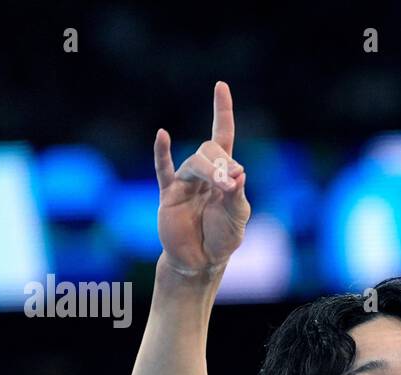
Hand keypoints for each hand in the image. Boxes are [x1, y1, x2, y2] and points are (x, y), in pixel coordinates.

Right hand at [153, 81, 250, 272]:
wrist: (201, 261)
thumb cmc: (222, 238)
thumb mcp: (238, 218)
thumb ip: (237, 196)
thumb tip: (238, 171)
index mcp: (223, 175)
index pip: (223, 136)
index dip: (222, 112)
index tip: (220, 86)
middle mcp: (203, 174)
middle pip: (210, 150)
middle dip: (221, 164)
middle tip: (229, 185)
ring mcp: (185, 183)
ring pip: (195, 163)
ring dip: (210, 171)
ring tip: (222, 187)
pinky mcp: (169, 195)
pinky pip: (164, 169)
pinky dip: (162, 153)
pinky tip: (163, 135)